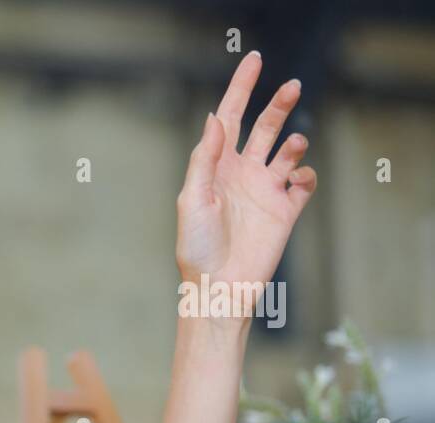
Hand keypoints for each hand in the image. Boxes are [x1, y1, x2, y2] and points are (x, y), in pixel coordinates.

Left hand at [175, 51, 316, 314]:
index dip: (241, 88)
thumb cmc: (196, 247)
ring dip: (293, 140)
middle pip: (264, 126)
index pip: (231, 118)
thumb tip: (216, 117)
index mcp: (215, 167)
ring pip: (287, 150)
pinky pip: (303, 182)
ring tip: (293, 144)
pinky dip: (305, 174)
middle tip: (293, 86)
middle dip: (278, 104)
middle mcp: (242, 173)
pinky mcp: (285, 210)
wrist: (218, 287)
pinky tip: (297, 180)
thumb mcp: (192, 199)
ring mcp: (264, 190)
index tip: (255, 60)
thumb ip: (204, 158)